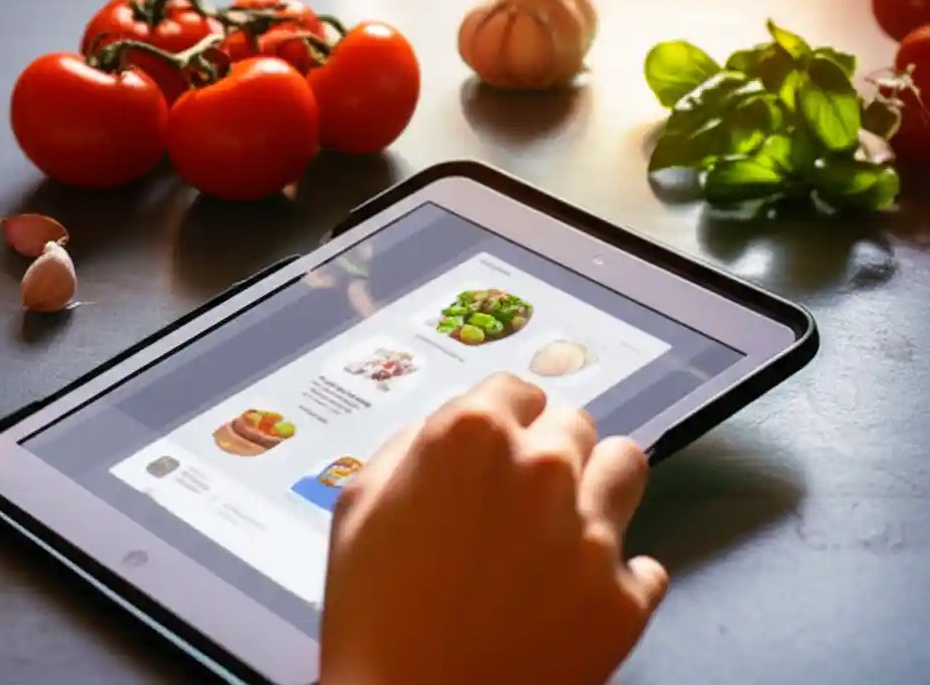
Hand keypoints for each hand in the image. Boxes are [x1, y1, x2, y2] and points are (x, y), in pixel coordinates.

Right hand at [320, 374, 667, 684]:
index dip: (501, 418)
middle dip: (547, 450)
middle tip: (519, 496)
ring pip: (627, 466)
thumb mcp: (358, 505)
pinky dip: (615, 576)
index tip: (495, 446)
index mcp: (472, 435)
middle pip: (573, 424)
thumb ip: (411, 447)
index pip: (516, 388)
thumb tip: (446, 432)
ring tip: (566, 523)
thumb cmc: (371, 613)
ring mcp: (591, 533)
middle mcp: (543, 468)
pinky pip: (645, 564)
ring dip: (599, 484)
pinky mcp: (624, 597)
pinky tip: (573, 596)